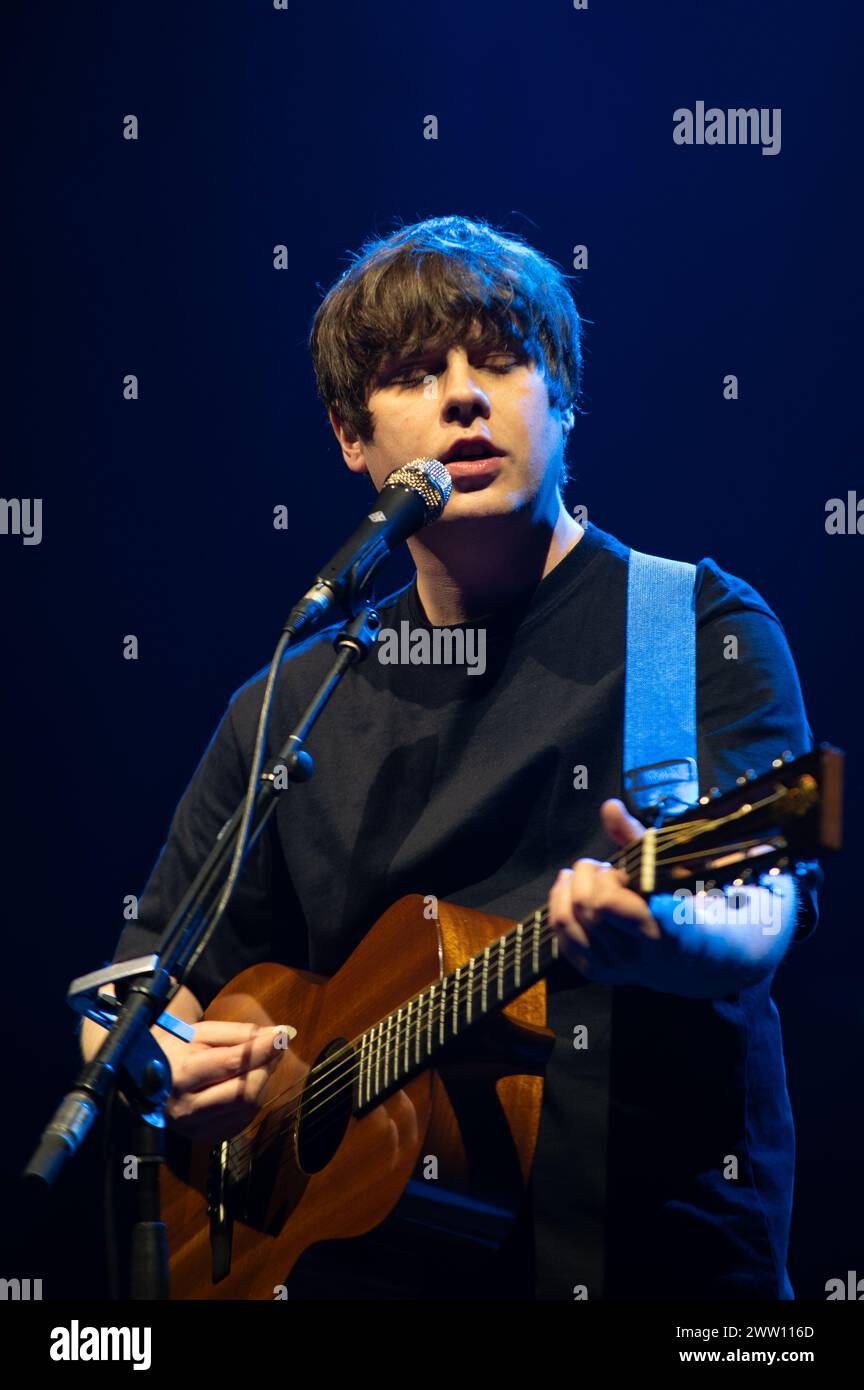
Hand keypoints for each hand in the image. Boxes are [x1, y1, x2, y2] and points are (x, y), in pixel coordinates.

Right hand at [157, 1020, 296, 1143]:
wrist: (145, 1083)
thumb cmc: (176, 1051)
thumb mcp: (201, 1032)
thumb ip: (239, 1033)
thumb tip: (277, 1035)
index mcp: (182, 1075)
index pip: (233, 1063)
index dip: (263, 1049)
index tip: (283, 1035)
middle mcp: (188, 1108)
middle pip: (246, 1091)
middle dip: (266, 1067)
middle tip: (273, 1049)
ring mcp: (196, 1128)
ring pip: (249, 1107)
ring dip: (262, 1083)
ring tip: (257, 1065)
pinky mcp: (206, 1139)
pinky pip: (244, 1119)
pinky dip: (252, 1100)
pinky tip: (243, 1085)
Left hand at [548, 799, 666, 986]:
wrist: (685, 959)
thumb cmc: (676, 903)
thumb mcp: (665, 869)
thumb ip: (635, 837)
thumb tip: (609, 806)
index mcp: (659, 928)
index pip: (609, 904)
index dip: (608, 880)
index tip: (621, 871)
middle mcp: (635, 954)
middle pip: (586, 906)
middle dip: (587, 875)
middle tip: (601, 868)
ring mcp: (613, 967)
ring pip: (567, 920)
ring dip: (569, 889)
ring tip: (583, 877)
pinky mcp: (594, 972)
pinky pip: (561, 935)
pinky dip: (559, 905)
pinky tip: (570, 892)